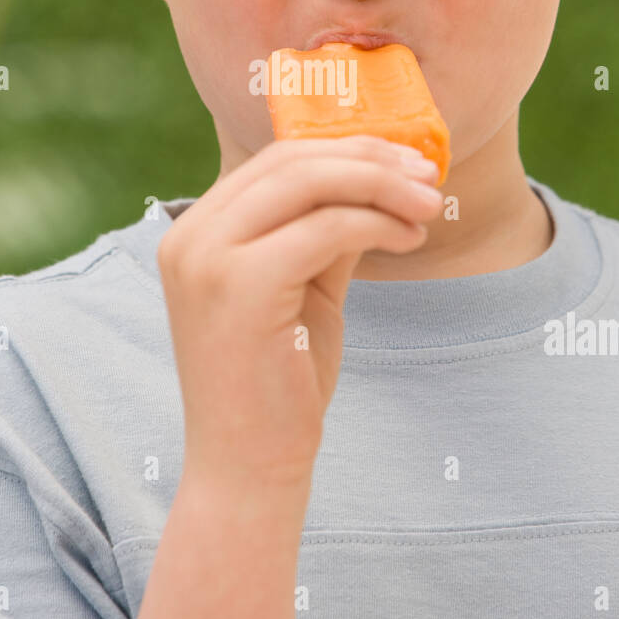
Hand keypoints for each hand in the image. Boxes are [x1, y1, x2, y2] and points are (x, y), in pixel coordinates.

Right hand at [157, 135, 442, 490]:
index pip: (276, 159)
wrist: (249, 469)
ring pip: (309, 183)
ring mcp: (206, 258)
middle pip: (291, 160)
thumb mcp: (305, 287)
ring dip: (381, 185)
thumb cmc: (280, 383)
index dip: (347, 149)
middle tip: (427, 177)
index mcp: (196, 231)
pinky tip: (409, 239)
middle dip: (370, 159)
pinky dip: (376, 223)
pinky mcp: (239, 285)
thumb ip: (327, 229)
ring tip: (428, 205)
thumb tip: (382, 176)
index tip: (407, 161)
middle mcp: (189, 235)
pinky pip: (324, 228)